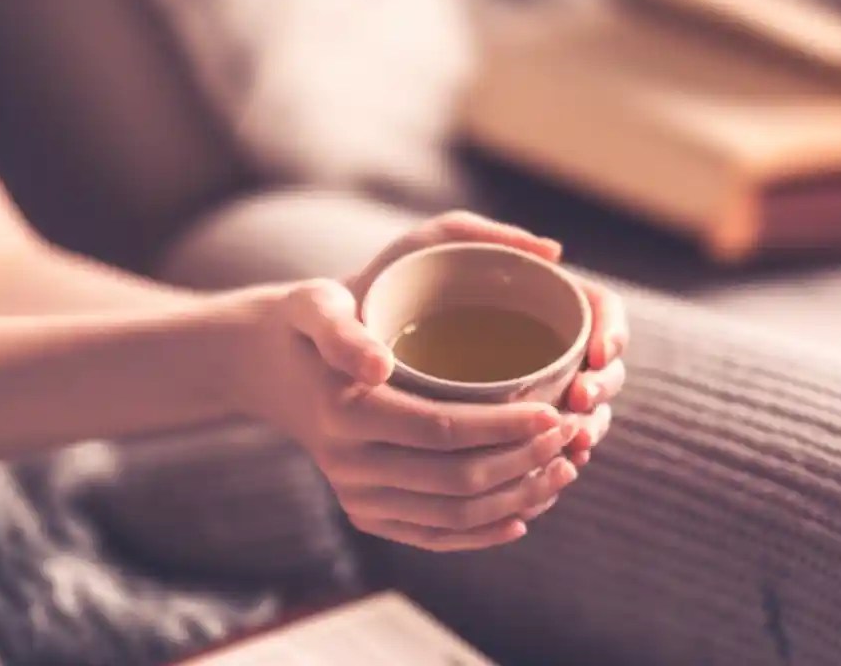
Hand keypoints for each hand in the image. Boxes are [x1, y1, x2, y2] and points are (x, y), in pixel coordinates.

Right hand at [224, 279, 581, 551]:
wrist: (268, 369)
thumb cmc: (307, 323)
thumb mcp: (314, 305)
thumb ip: (343, 331)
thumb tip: (379, 367)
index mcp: (346, 414)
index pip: (442, 429)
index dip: (506, 426)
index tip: (553, 411)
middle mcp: (349, 465)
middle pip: (455, 478)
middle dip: (524, 462)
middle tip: (571, 435)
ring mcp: (357, 497)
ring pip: (453, 515)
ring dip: (516, 499)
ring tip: (563, 470)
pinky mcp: (366, 514)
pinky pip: (432, 536)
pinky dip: (482, 533)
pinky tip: (523, 517)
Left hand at [349, 211, 629, 465]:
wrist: (341, 334)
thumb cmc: (392, 279)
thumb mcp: (428, 244)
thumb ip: (479, 231)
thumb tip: (554, 251)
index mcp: (544, 295)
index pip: (603, 311)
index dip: (613, 333)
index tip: (597, 355)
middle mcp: (547, 342)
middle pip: (605, 369)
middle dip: (603, 392)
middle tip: (579, 406)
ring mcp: (534, 388)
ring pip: (584, 414)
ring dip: (588, 431)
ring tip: (572, 448)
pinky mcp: (509, 426)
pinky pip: (549, 449)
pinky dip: (555, 462)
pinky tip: (548, 477)